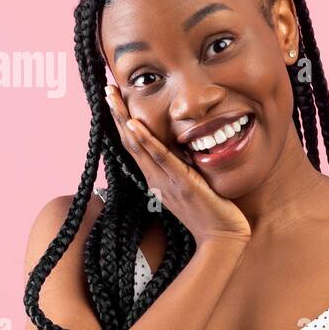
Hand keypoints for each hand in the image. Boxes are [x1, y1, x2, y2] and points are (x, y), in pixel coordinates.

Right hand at [103, 83, 251, 248]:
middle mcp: (157, 179)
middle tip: (106, 89)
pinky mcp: (183, 184)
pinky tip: (135, 125)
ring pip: (139, 146)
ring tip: (113, 97)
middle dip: (117, 114)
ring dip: (124, 119)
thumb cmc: (212, 214)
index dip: (123, 122)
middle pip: (130, 141)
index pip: (135, 145)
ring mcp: (167, 181)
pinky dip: (147, 141)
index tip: (115, 101)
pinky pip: (162, 159)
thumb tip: (184, 151)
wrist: (222, 240)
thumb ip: (183, 170)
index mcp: (158, 179)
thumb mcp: (192, 187)